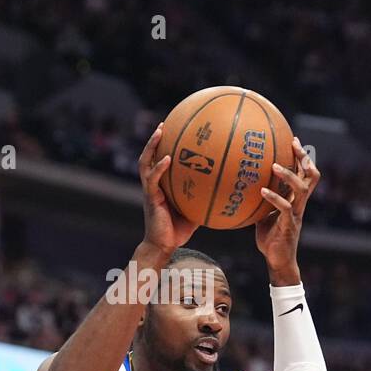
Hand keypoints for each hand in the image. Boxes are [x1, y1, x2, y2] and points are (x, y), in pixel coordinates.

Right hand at [138, 123, 197, 256]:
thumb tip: (225, 189)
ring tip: (159, 132)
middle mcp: (152, 185)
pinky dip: (159, 167)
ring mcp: (149, 190)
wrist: (163, 245)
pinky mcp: (150, 197)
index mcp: (160, 186)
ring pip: (145, 163)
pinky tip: (167, 158)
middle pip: (148, 157)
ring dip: (151, 146)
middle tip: (162, 124)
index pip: (158, 161)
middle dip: (154, 140)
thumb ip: (204, 197)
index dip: (162, 147)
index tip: (172, 131)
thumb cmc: (178, 230)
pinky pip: (153, 179)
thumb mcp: (195, 210)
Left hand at [256, 137, 318, 284]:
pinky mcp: (289, 225)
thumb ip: (258, 201)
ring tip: (275, 166)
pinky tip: (262, 191)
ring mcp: (297, 214)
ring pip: (302, 190)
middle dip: (304, 159)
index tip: (294, 140)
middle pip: (310, 177)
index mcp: (296, 200)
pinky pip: (285, 208)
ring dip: (290, 176)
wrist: (278, 261)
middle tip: (294, 144)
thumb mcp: (263, 215)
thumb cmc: (270, 238)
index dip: (303, 157)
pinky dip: (275, 198)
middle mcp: (300, 205)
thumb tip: (239, 187)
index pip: (305, 174)